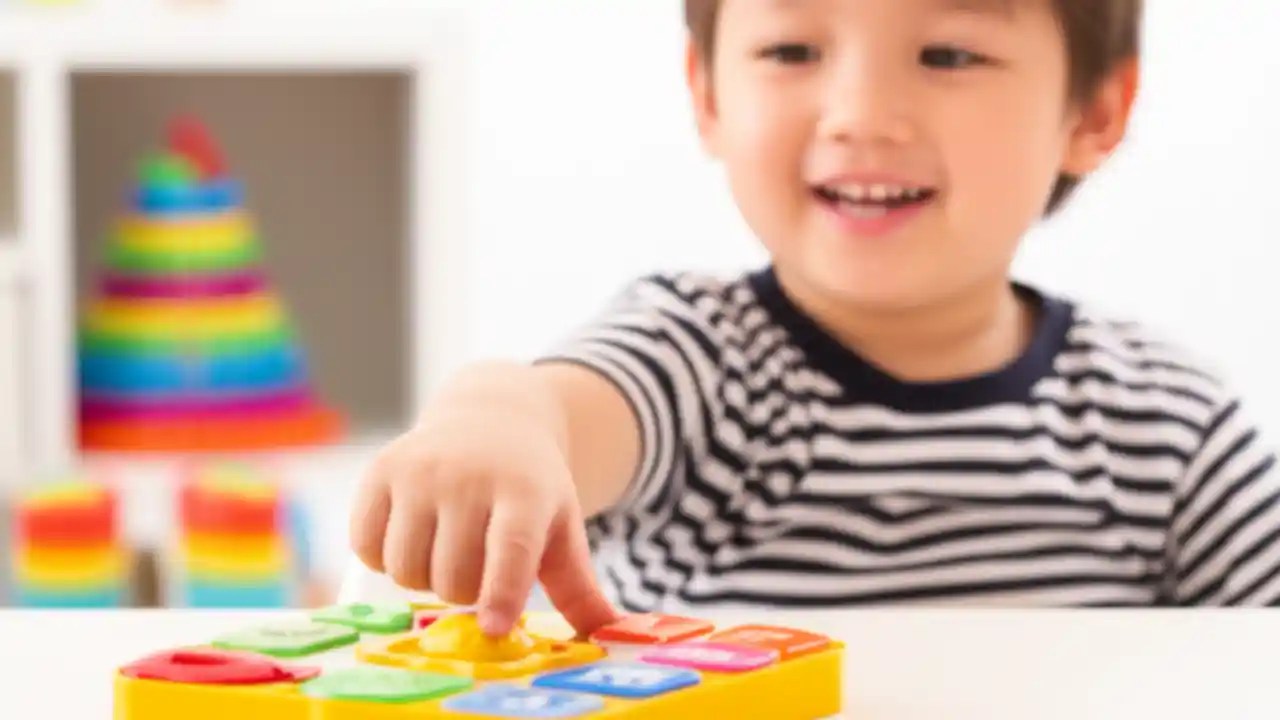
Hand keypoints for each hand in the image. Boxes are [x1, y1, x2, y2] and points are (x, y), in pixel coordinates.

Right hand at [349, 398, 621, 636]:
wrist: (490, 418)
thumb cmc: (529, 488)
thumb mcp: (562, 526)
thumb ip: (579, 586)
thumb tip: (608, 635)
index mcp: (524, 490)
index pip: (511, 548)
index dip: (501, 591)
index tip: (494, 629)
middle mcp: (469, 475)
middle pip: (452, 576)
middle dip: (464, 591)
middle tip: (476, 566)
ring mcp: (421, 470)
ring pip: (404, 568)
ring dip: (423, 578)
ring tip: (444, 550)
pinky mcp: (381, 469)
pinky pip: (365, 546)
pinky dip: (383, 557)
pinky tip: (410, 536)